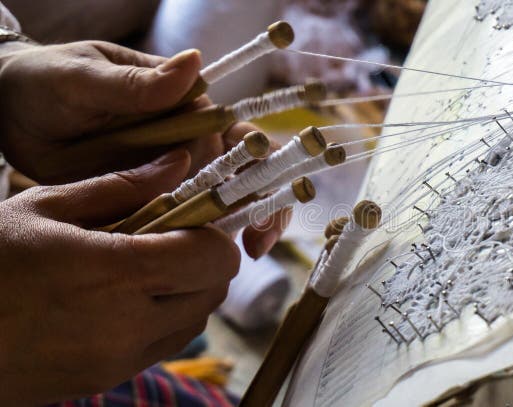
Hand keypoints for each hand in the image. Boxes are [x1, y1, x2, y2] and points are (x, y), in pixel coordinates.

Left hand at [0, 40, 287, 256]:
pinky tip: (193, 269)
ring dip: (234, 234)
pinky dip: (188, 250)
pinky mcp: (142, 204)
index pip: (242, 136)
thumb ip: (138, 82)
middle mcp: (188, 145)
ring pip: (216, 209)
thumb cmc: (49, 79)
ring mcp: (166, 178)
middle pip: (243, 177)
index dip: (264, 165)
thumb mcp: (86, 78)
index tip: (262, 194)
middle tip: (256, 244)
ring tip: (240, 258)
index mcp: (188, 108)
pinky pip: (173, 229)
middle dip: (263, 209)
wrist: (6, 110)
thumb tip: (195, 63)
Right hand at [0, 151, 239, 404]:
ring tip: (146, 267)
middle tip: (173, 238)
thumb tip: (177, 163)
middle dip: (205, 262)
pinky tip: (124, 298)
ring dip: (187, 292)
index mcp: (116, 274)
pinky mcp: (103, 380)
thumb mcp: (43, 207)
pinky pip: (161, 346)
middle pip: (213, 292)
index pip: (213, 258)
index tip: (195, 218)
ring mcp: (117, 360)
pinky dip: (162, 320)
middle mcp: (128, 325)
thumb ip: (121, 186)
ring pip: (193, 323)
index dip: (214, 235)